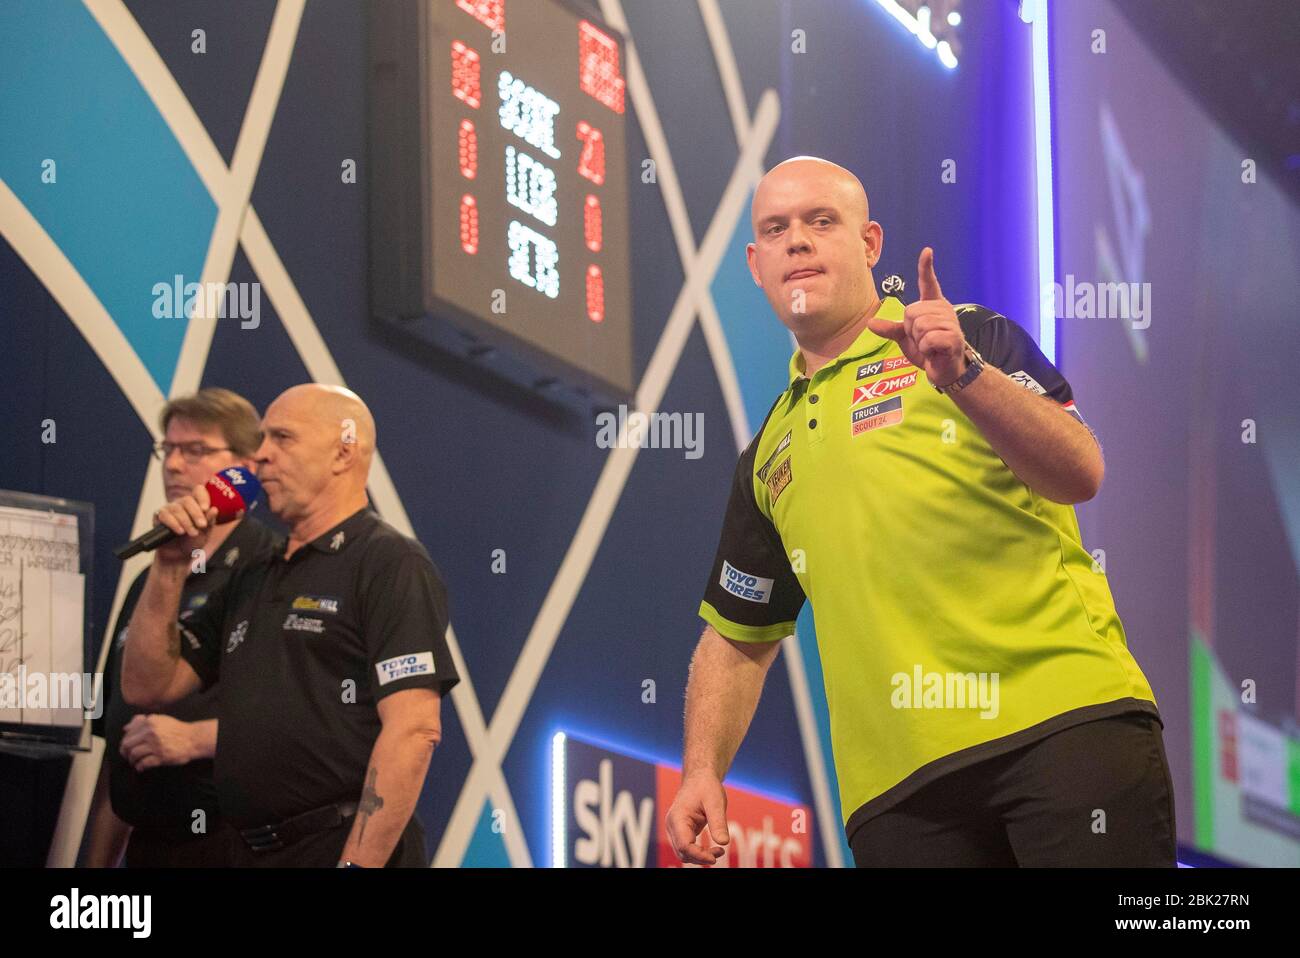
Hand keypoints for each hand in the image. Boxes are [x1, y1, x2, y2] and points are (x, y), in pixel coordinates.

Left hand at [119, 714, 196, 770]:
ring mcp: (156, 745)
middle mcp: (151, 732)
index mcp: (150, 722)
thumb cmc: (177, 730)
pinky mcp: (160, 757)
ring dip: (132, 761)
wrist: (193, 739)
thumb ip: (143, 722)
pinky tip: (141, 767)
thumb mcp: (161, 720)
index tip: (127, 746)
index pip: (128, 733)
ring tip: (135, 762)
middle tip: (128, 756)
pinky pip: (143, 763)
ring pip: (134, 754)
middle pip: (127, 744)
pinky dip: (140, 767)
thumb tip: (126, 728)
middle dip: (125, 752)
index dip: (125, 741)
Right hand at [152, 483, 216, 565]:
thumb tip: (214, 509)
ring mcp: (169, 509)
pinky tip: (180, 531)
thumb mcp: (205, 532)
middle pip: (187, 500)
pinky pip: (165, 515)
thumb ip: (210, 521)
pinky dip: (174, 523)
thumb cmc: (193, 541)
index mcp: (196, 504)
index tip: (206, 508)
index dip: (202, 496)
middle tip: (202, 525)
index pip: (198, 491)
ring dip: (186, 521)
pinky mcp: (159, 517)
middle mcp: (182, 504)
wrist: (179, 555)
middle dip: (196, 514)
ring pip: (177, 508)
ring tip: (192, 533)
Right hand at [665, 770, 729, 865]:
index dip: (698, 855)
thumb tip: (723, 843)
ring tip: (719, 851)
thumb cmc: (706, 787)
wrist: (700, 778)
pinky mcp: (682, 831)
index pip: (684, 845)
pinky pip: (688, 848)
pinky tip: (714, 849)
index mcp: (677, 818)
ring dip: (700, 856)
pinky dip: (700, 852)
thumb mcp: (715, 802)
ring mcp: (676, 830)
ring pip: (684, 853)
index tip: (715, 858)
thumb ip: (718, 822)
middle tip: (720, 852)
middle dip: (701, 857)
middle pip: (682, 852)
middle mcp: (672, 826)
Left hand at [867, 247, 967, 387]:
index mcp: (932, 305)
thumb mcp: (905, 338)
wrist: (944, 370)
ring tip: (930, 346)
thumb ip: (890, 329)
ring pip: (920, 326)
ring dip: (920, 342)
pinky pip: (928, 339)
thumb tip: (870, 323)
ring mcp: (950, 322)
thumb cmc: (927, 350)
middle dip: (911, 331)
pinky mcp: (953, 337)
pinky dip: (927, 349)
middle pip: (912, 312)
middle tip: (923, 340)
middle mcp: (943, 309)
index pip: (928, 283)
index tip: (927, 251)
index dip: (926, 267)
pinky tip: (935, 352)